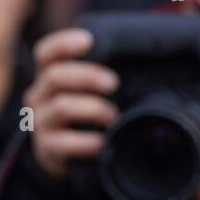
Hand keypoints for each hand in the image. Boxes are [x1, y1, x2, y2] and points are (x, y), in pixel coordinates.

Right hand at [24, 27, 119, 180]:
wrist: (71, 158)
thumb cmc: (87, 116)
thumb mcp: (91, 92)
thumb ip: (107, 74)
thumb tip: (159, 54)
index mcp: (50, 75)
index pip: (46, 53)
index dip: (63, 44)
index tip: (88, 40)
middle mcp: (40, 96)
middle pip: (54, 76)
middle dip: (86, 76)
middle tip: (113, 83)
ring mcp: (41, 123)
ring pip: (61, 107)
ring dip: (92, 109)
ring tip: (113, 117)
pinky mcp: (47, 149)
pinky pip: (64, 143)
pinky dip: (87, 142)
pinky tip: (103, 142)